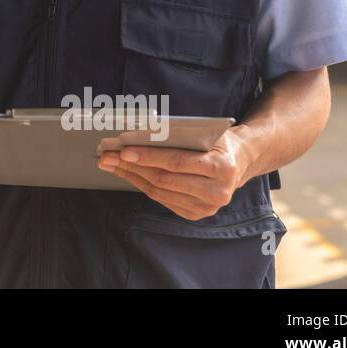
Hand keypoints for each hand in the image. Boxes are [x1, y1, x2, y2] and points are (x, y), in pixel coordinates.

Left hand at [97, 128, 252, 219]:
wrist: (239, 162)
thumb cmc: (217, 142)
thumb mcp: (204, 133)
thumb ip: (178, 136)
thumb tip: (138, 135)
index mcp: (222, 168)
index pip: (176, 162)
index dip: (147, 156)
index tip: (123, 150)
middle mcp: (217, 192)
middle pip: (164, 179)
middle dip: (131, 166)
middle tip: (107, 156)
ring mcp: (207, 208)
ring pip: (159, 191)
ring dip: (131, 177)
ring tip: (111, 163)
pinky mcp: (196, 214)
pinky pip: (162, 199)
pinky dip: (142, 185)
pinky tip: (128, 174)